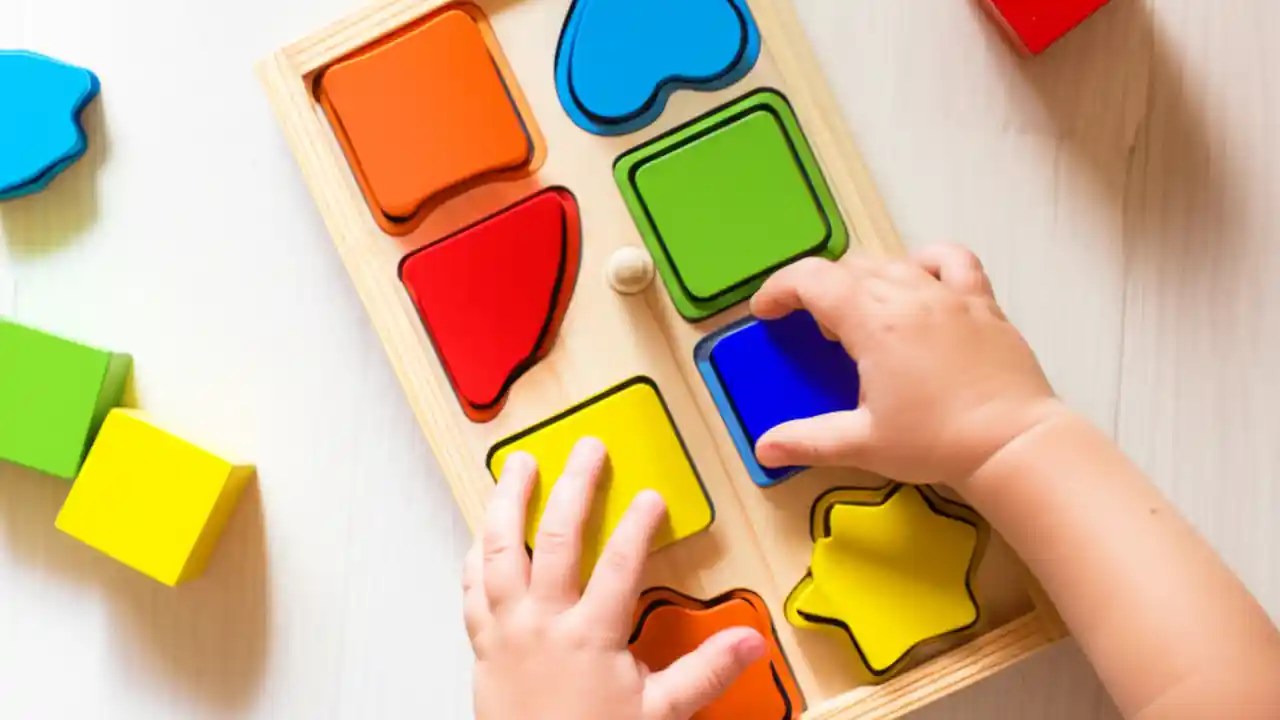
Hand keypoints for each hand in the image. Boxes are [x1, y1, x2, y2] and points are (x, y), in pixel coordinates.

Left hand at [466, 437, 765, 719]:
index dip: (639, 524)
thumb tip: (750, 642)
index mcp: (589, 635)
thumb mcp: (658, 715)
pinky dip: (477, 554)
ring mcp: (507, 630)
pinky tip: (482, 533)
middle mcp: (543, 623)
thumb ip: (703, 672)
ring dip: (510, 502)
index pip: (621, 562)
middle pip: (558, 538)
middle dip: (575, 486)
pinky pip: (472, 589)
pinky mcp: (483, 645)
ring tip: (519, 465)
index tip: (652, 498)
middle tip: (588, 449)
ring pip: (501, 550)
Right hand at [750, 244, 1066, 485]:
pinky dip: (925, 261)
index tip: (765, 313)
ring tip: (860, 316)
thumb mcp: (863, 444)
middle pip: (848, 268)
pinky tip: (918, 281)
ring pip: (892, 262)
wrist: (1014, 444)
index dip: (779, 289)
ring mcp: (949, 294)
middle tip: (814, 332)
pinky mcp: (982, 303)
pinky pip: (951, 260)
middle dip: (819, 291)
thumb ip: (809, 440)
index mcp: (873, 321)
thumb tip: (764, 448)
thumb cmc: (936, 442)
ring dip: (864, 279)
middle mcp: (909, 294)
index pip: (812, 280)